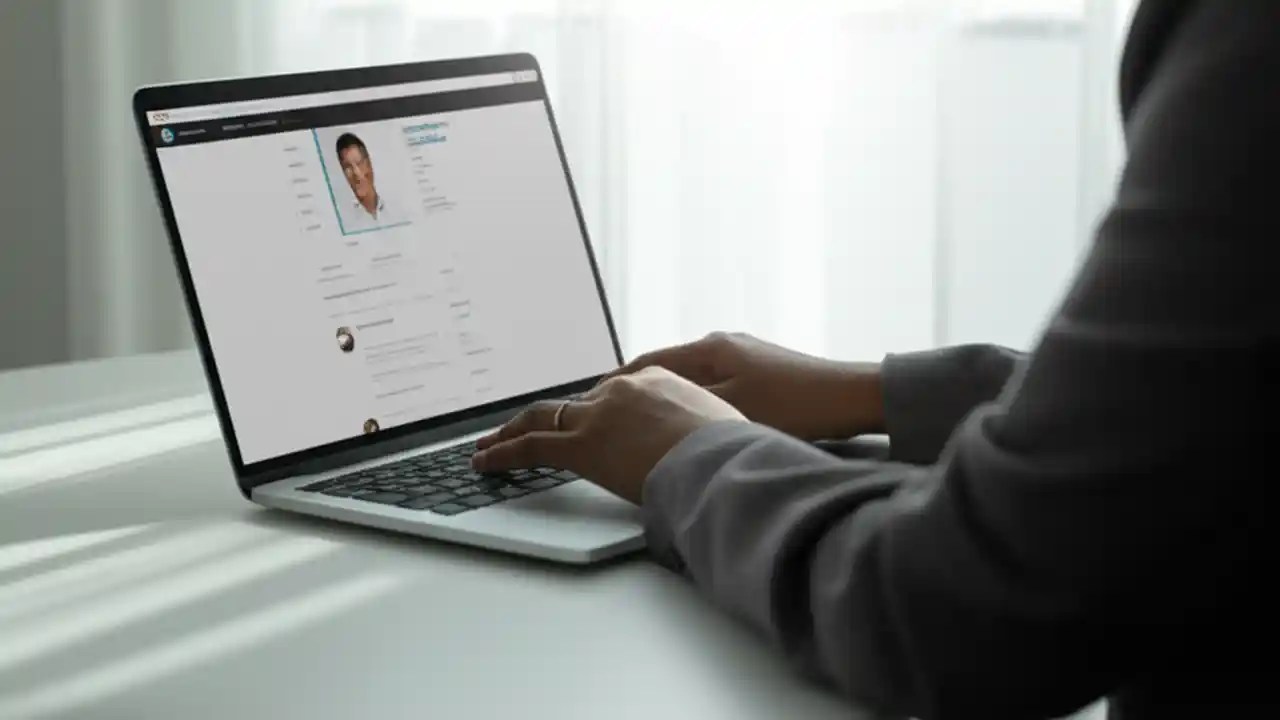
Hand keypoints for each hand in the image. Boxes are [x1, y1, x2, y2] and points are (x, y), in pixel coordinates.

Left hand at [471, 366, 745, 503]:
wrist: (721, 460)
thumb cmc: (734, 453)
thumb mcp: (724, 431)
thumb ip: (704, 435)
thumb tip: (716, 454)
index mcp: (658, 381)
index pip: (613, 394)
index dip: (593, 410)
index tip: (583, 419)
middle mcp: (622, 390)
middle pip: (572, 401)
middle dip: (543, 414)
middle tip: (521, 423)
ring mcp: (598, 414)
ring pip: (542, 418)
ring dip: (512, 430)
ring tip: (489, 443)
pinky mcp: (580, 445)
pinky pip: (529, 447)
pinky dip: (503, 453)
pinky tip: (484, 461)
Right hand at [606, 332, 883, 440]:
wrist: (855, 396)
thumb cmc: (798, 405)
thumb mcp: (732, 411)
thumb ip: (685, 407)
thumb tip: (643, 407)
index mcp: (710, 350)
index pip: (646, 363)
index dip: (615, 383)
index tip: (590, 399)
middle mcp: (723, 345)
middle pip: (664, 368)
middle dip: (635, 390)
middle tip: (607, 412)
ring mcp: (744, 356)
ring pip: (688, 378)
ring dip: (664, 396)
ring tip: (643, 420)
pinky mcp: (762, 371)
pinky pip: (712, 385)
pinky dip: (691, 400)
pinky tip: (692, 421)